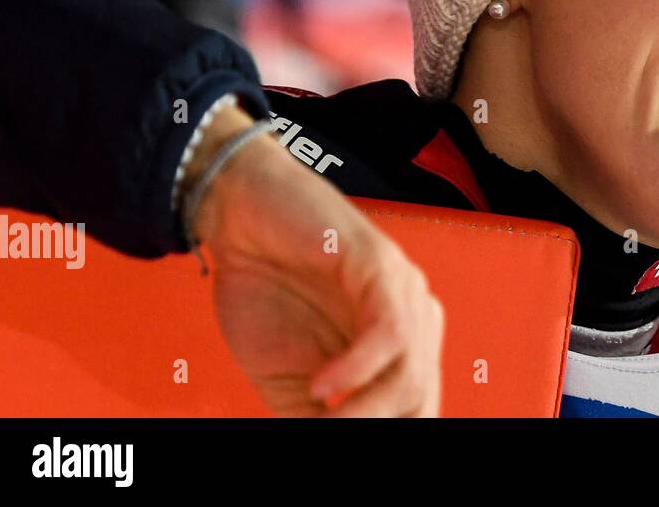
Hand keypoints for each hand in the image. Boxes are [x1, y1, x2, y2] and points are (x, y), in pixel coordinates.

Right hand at [186, 106, 443, 415]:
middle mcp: (414, 317)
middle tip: (330, 435)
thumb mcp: (288, 378)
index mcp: (399, 345)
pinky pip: (389, 332)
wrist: (237, 215)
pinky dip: (354, 370)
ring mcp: (403, 290)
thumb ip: (318, 416)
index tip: (340, 442)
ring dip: (363, 412)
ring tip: (323, 417)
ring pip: (411, 374)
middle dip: (378, 427)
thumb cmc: (264, 286)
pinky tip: (322, 384)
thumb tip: (335, 441)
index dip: (390, 432)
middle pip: (421, 399)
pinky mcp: (382, 265)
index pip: (417, 407)